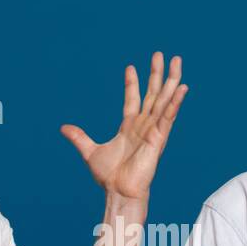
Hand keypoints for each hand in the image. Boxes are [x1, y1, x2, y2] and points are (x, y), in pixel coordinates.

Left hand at [60, 51, 187, 201]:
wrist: (119, 191)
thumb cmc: (109, 177)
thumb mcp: (90, 151)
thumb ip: (79, 137)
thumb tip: (64, 128)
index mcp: (129, 127)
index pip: (132, 99)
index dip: (132, 83)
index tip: (131, 67)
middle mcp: (144, 126)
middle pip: (152, 94)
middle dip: (156, 74)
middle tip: (160, 54)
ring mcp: (153, 130)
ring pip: (164, 100)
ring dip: (171, 80)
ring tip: (177, 61)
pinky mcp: (159, 137)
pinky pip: (169, 116)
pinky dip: (175, 102)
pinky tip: (182, 88)